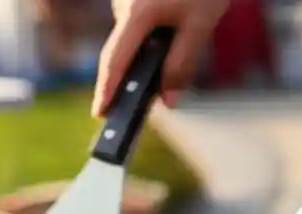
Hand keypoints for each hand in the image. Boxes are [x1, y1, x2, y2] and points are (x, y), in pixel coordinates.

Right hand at [92, 0, 230, 115]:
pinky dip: (152, 33)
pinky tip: (177, 16)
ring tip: (182, 26)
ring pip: (133, 37)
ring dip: (151, 48)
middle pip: (123, 51)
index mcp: (138, 13)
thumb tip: (169, 101)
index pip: (116, 60)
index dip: (107, 89)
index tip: (101, 114)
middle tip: (152, 88)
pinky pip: (138, 23)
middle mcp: (123, 4)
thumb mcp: (201, 24)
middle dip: (137, 72)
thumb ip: (182, 64)